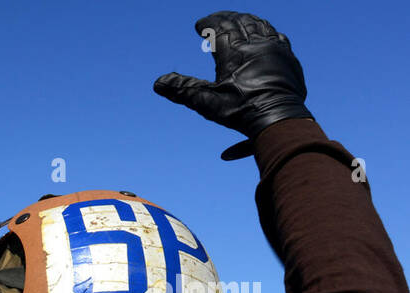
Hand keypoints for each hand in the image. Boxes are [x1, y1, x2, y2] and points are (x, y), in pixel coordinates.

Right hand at [154, 11, 311, 159]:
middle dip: (225, 18)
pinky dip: (266, 30)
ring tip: (237, 20)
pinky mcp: (288, 58)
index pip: (219, 28)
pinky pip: (277, 36)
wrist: (279, 119)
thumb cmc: (241, 111)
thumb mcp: (207, 102)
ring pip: (260, 25)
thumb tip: (158, 82)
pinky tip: (264, 32)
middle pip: (240, 22)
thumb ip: (183, 89)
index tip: (198, 25)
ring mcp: (275, 49)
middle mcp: (256, 44)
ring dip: (246, 20)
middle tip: (215, 18)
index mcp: (235, 52)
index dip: (208, 23)